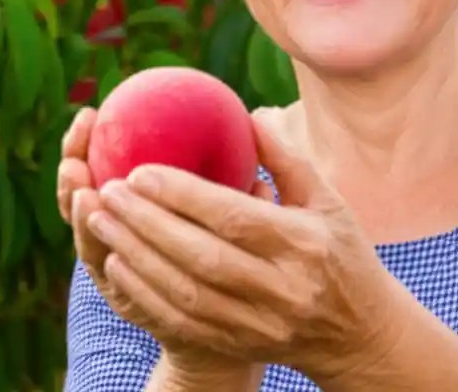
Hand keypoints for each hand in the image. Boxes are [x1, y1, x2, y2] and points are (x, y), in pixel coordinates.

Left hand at [82, 108, 410, 380]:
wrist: (359, 335)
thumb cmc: (339, 252)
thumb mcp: (327, 201)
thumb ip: (286, 159)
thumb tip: (245, 112)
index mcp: (303, 245)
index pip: (233, 218)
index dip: (182, 195)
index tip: (138, 170)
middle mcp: (282, 288)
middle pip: (201, 256)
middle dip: (146, 223)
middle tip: (107, 191)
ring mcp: (259, 323)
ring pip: (184, 292)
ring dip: (135, 256)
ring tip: (98, 220)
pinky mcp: (239, 345)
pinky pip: (180, 323)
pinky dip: (143, 293)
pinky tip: (115, 264)